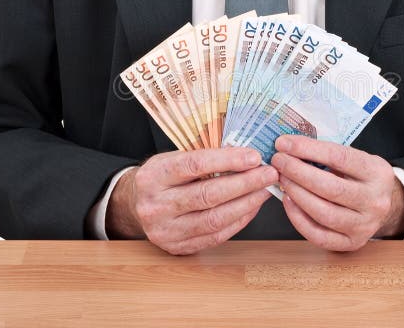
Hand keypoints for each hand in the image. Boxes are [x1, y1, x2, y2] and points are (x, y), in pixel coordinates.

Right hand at [106, 147, 277, 254]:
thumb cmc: (162, 178)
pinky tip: (251, 207)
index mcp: (153, 176)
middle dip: (244, 183)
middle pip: (207, 195)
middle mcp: (155, 205)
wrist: (134, 205)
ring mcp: (165, 230)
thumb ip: (203, 159)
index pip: (194, 165)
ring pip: (214, 219)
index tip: (254, 157)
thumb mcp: (173, 159)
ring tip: (264, 190)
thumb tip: (247, 157)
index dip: (227, 160)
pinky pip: (215, 236)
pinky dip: (238, 221)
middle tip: (269, 174)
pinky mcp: (176, 247)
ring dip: (246, 204)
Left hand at [271, 136, 403, 251]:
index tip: (284, 143)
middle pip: (331, 188)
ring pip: (324, 213)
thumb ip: (328, 155)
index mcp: (377, 173)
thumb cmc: (361, 178)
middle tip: (278, 162)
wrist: (384, 206)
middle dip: (298, 172)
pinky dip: (299, 218)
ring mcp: (365, 225)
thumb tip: (290, 147)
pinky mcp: (353, 243)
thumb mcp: (356, 159)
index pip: (339, 157)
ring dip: (297, 194)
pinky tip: (288, 202)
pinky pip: (320, 235)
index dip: (308, 149)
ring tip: (282, 180)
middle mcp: (375, 201)